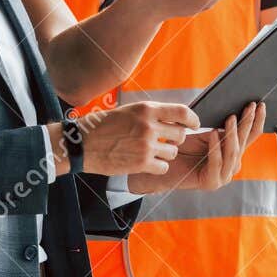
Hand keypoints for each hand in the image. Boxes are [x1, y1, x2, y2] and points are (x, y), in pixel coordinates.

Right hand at [77, 100, 198, 176]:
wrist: (82, 144)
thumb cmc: (102, 126)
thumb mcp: (127, 111)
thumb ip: (150, 115)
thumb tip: (172, 119)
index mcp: (146, 109)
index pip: (182, 112)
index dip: (193, 120)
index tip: (194, 125)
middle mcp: (148, 126)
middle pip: (180, 135)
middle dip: (175, 140)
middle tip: (165, 142)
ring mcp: (146, 145)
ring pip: (172, 153)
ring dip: (165, 155)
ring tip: (150, 153)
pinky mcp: (141, 163)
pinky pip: (163, 167)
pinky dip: (157, 167)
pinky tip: (146, 163)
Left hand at [128, 101, 265, 192]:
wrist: (159, 165)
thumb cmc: (179, 148)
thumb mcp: (203, 134)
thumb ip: (219, 128)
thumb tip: (232, 109)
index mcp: (232, 153)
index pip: (249, 136)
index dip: (256, 121)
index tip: (260, 103)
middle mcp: (231, 165)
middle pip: (244, 143)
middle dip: (247, 123)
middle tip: (250, 106)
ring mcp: (223, 176)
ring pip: (233, 153)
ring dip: (233, 134)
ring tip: (231, 118)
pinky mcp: (211, 183)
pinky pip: (217, 163)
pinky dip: (216, 147)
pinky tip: (213, 133)